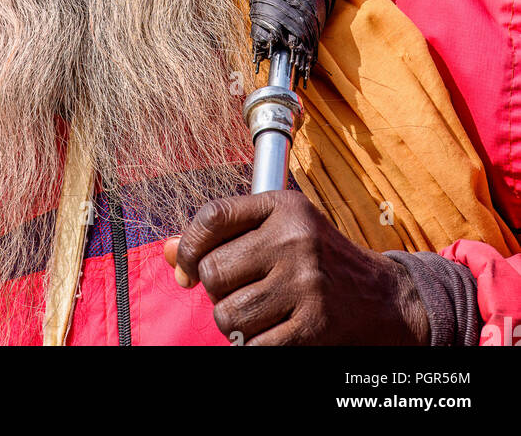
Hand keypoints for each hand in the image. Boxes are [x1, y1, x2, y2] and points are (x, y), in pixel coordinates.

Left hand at [164, 191, 429, 345]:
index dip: (187, 245)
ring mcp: (305, 282)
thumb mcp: (276, 232)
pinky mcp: (314, 324)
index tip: (185, 267)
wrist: (384, 298)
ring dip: (233, 323)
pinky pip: (253, 346)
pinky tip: (271, 333)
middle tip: (240, 291)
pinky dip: (253, 346)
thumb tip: (168, 252)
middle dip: (216, 290)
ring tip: (256, 314)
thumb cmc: (319, 260)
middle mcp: (294, 239)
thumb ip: (223, 237)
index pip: (212, 218)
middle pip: (213, 271)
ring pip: (227, 313)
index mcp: (283, 207)